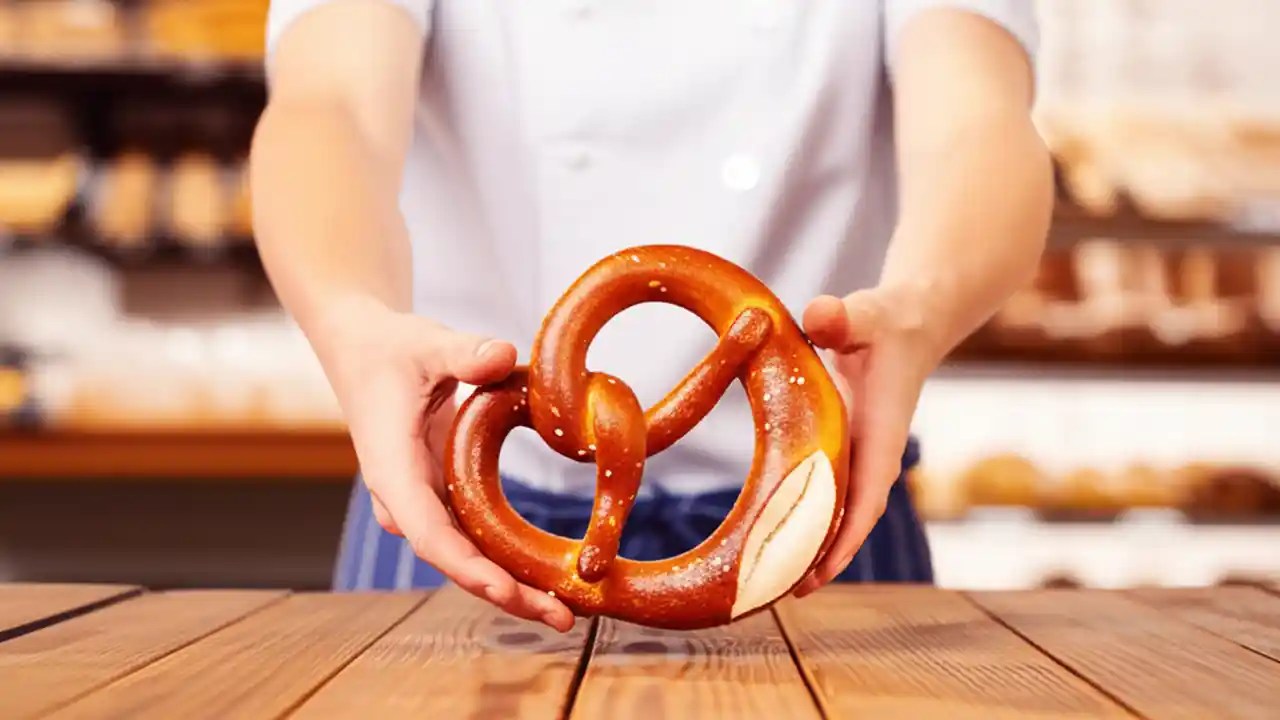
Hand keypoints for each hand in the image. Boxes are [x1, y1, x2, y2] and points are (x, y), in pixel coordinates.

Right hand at [312, 297, 575, 629]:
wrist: (363, 351)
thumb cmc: (391, 349)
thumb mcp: (426, 343)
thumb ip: (464, 352)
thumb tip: (503, 355)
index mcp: (393, 469)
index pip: (429, 531)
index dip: (466, 565)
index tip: (504, 589)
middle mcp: (405, 499)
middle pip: (455, 560)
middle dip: (505, 593)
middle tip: (562, 618)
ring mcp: (423, 503)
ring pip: (467, 558)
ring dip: (514, 587)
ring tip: (567, 613)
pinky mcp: (441, 498)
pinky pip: (475, 539)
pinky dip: (509, 562)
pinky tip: (550, 581)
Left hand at [792, 285, 945, 595]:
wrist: (908, 322)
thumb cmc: (885, 320)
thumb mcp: (867, 312)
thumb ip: (845, 314)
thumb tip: (821, 315)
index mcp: (879, 432)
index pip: (867, 496)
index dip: (844, 537)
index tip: (819, 573)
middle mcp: (871, 454)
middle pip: (849, 520)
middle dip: (821, 558)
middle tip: (779, 593)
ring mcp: (858, 457)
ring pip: (836, 515)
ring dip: (811, 548)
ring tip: (769, 583)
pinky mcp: (844, 451)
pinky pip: (825, 496)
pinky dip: (805, 522)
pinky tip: (775, 542)